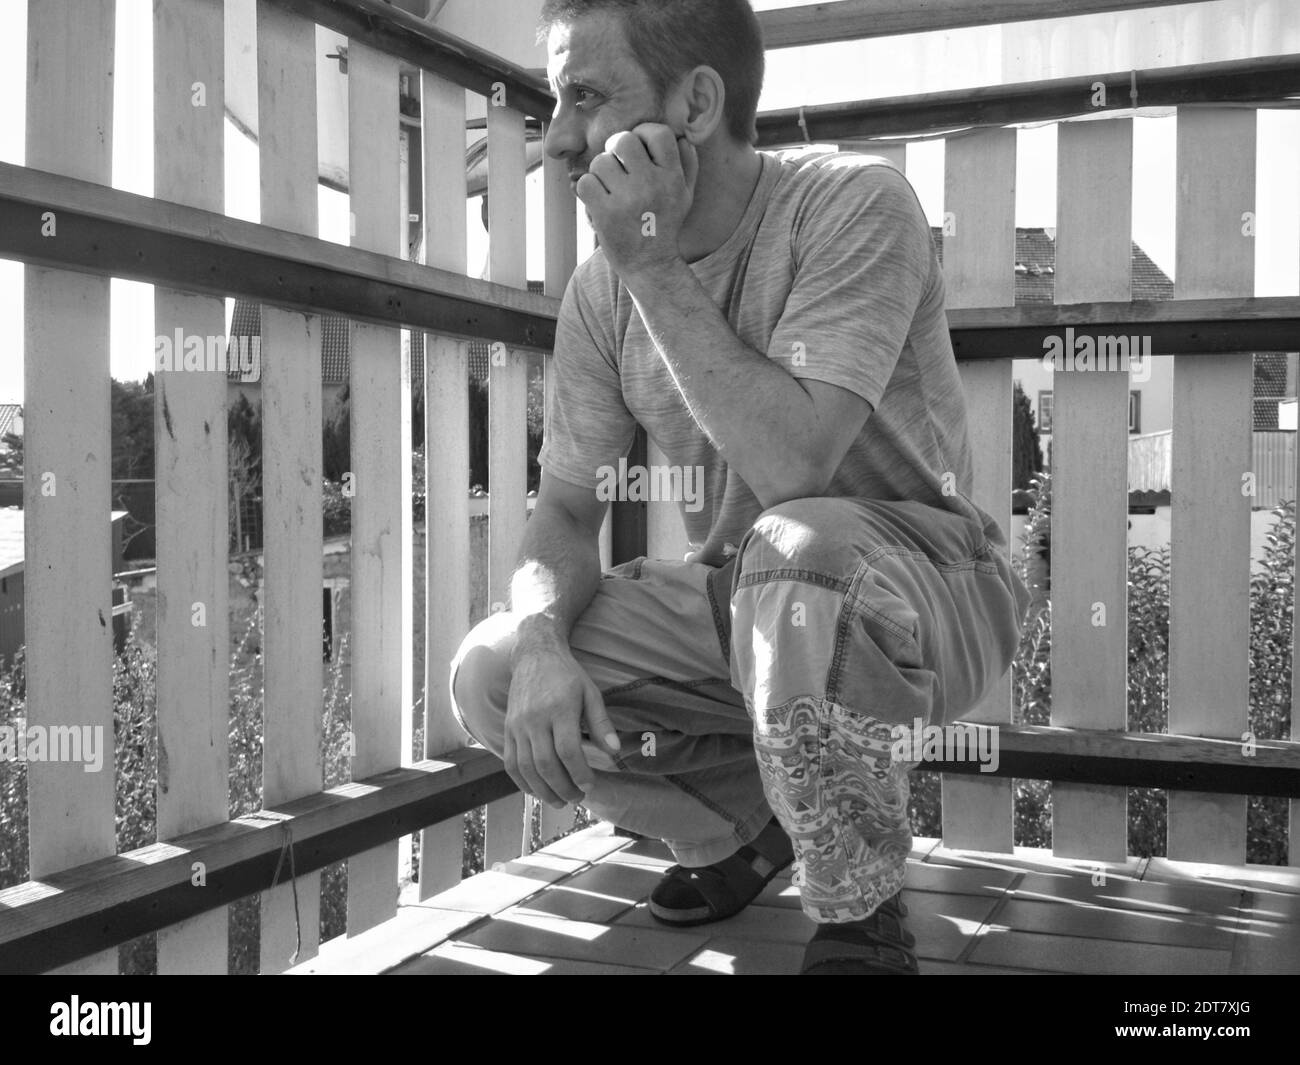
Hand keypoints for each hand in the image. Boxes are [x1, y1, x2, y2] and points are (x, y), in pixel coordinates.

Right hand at [504, 644, 620, 806]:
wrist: (535, 655)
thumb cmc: (567, 676)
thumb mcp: (590, 693)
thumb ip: (601, 723)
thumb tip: (614, 752)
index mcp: (559, 708)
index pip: (567, 750)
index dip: (579, 773)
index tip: (590, 785)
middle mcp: (534, 718)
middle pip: (545, 763)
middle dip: (562, 787)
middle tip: (577, 798)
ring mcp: (517, 725)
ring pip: (526, 767)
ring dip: (542, 790)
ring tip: (559, 801)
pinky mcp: (507, 729)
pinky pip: (510, 762)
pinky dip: (522, 782)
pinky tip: (536, 791)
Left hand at [576, 122, 698, 282]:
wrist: (651, 265)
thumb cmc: (666, 225)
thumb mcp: (686, 195)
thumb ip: (687, 164)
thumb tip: (682, 137)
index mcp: (672, 176)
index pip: (657, 133)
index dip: (643, 133)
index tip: (638, 147)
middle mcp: (651, 184)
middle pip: (623, 140)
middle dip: (615, 149)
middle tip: (617, 166)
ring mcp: (627, 199)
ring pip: (600, 161)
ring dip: (600, 172)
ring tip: (609, 188)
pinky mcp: (605, 213)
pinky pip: (585, 182)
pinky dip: (588, 190)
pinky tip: (599, 201)